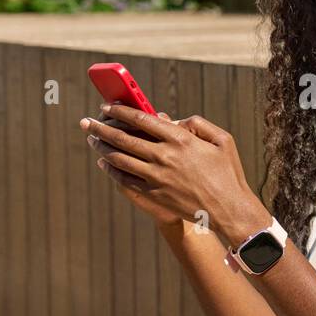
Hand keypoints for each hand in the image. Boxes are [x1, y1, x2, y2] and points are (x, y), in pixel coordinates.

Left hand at [80, 104, 270, 244]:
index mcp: (180, 139)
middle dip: (101, 128)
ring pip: (119, 159)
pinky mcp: (154, 194)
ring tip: (92, 140)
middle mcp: (164, 156)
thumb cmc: (227, 173)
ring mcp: (156, 177)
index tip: (107, 106)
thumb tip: (173, 120)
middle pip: (123, 138)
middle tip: (87, 121)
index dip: (121, 110)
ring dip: (102, 147)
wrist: (228, 209)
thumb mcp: (222, 140)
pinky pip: (125, 180)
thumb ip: (198, 124)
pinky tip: (104, 163)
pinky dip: (111, 170)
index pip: (142, 119)